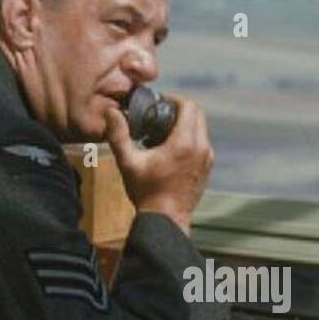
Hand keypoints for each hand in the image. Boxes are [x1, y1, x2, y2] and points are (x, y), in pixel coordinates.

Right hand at [103, 92, 213, 234]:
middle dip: (179, 109)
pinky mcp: (207, 167)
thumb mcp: (128, 162)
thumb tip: (111, 111)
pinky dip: (189, 138)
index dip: (173, 99)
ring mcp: (207, 158)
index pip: (189, 106)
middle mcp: (201, 147)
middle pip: (197, 114)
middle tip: (159, 115)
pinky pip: (201, 142)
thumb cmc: (146, 192)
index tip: (159, 104)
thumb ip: (119, 135)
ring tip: (161, 134)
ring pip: (200, 128)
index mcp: (184, 143)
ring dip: (184, 124)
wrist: (166, 220)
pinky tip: (169, 150)